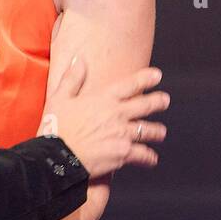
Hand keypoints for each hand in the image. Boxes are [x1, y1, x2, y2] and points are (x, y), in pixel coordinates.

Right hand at [40, 59, 168, 177]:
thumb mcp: (59, 98)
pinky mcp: (123, 153)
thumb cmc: (56, 127)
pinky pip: (143, 154)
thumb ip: (72, 78)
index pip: (131, 84)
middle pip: (146, 105)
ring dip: (157, 131)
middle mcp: (117, 114)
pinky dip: (149, 157)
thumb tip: (79, 61)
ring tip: (160, 132)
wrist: (57, 156)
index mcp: (103, 99)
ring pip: (148, 130)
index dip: (146, 78)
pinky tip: (151, 158)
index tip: (157, 75)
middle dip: (158, 102)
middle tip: (164, 100)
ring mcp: (122, 134)